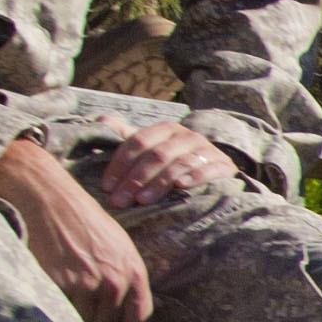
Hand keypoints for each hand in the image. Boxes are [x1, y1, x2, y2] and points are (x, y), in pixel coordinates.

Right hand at [0, 136, 152, 321]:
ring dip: (73, 309)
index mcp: (133, 271)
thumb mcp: (118, 244)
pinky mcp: (62, 285)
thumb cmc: (82, 219)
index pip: (138, 316)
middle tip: (78, 293)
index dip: (124, 320)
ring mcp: (88, 285)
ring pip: (82, 320)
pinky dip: (55, 300)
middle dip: (93, 313)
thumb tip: (126, 305)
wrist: (50, 199)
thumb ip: (125, 274)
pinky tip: (52, 279)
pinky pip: (61, 309)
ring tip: (65, 283)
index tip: (112, 317)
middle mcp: (115, 281)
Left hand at [84, 117, 235, 211]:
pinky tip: (180, 188)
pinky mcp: (223, 165)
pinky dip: (194, 177)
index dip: (120, 164)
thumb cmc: (175, 162)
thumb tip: (99, 120)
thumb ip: (127, 137)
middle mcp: (186, 136)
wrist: (216, 169)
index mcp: (165, 129)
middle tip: (120, 201)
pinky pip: (207, 169)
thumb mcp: (152, 148)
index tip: (107, 187)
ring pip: (178, 163)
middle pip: (156, 155)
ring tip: (143, 201)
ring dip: (159, 183)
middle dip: (135, 179)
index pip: (138, 142)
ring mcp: (206, 149)